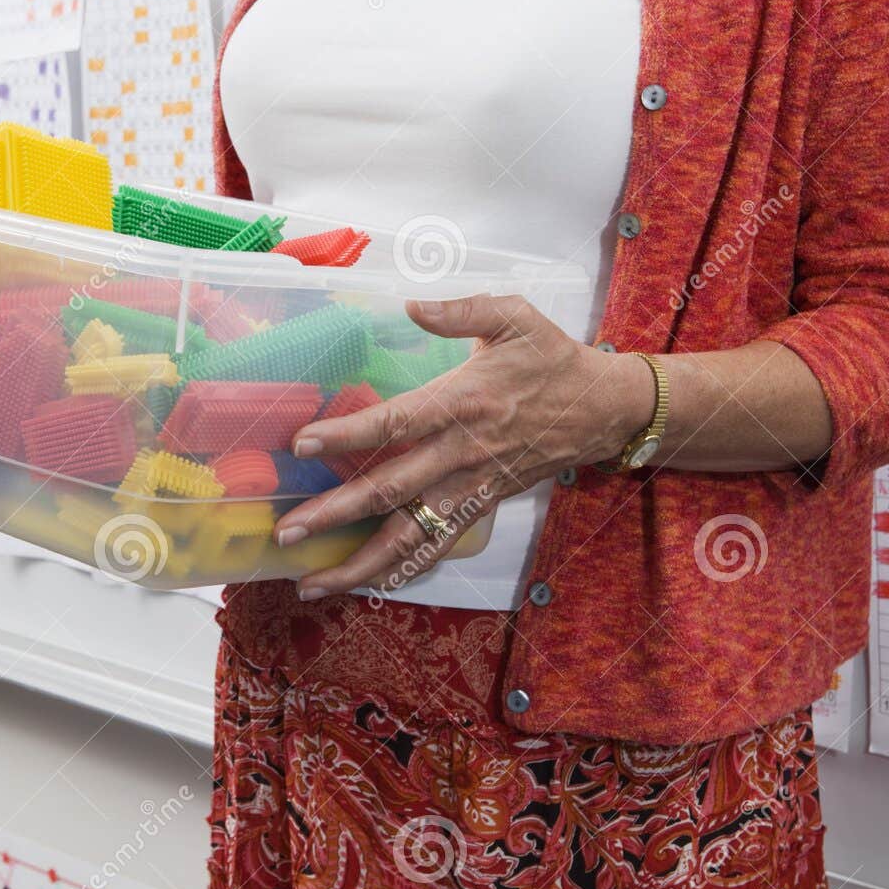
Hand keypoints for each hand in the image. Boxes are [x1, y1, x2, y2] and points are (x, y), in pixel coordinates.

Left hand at [275, 295, 656, 599]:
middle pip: (390, 493)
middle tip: (286, 532)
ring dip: (359, 563)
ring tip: (311, 583)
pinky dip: (402, 570)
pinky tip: (365, 584)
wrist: (603, 410)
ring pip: (410, 536)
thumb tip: (411, 304)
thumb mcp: (515, 318)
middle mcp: (461, 454)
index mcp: (462, 404)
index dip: (346, 435)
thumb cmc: (552, 360)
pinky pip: (437, 545)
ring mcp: (471, 488)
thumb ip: (461, 311)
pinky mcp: (481, 507)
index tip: (302, 443)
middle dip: (335, 515)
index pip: (394, 424)